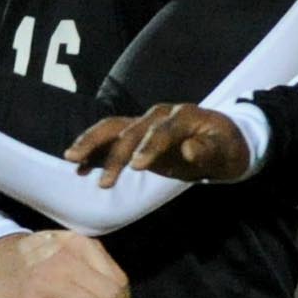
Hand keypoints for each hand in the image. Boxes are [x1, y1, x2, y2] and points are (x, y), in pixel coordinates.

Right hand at [64, 102, 248, 185]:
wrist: (220, 141)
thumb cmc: (225, 148)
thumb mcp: (225, 152)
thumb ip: (208, 151)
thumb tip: (188, 150)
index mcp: (184, 116)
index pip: (162, 130)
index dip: (149, 147)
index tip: (137, 167)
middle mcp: (159, 114)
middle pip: (131, 129)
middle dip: (114, 154)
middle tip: (104, 182)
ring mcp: (144, 121)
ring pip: (113, 127)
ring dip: (91, 142)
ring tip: (71, 158)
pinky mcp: (135, 132)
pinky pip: (110, 136)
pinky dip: (92, 148)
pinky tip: (77, 163)